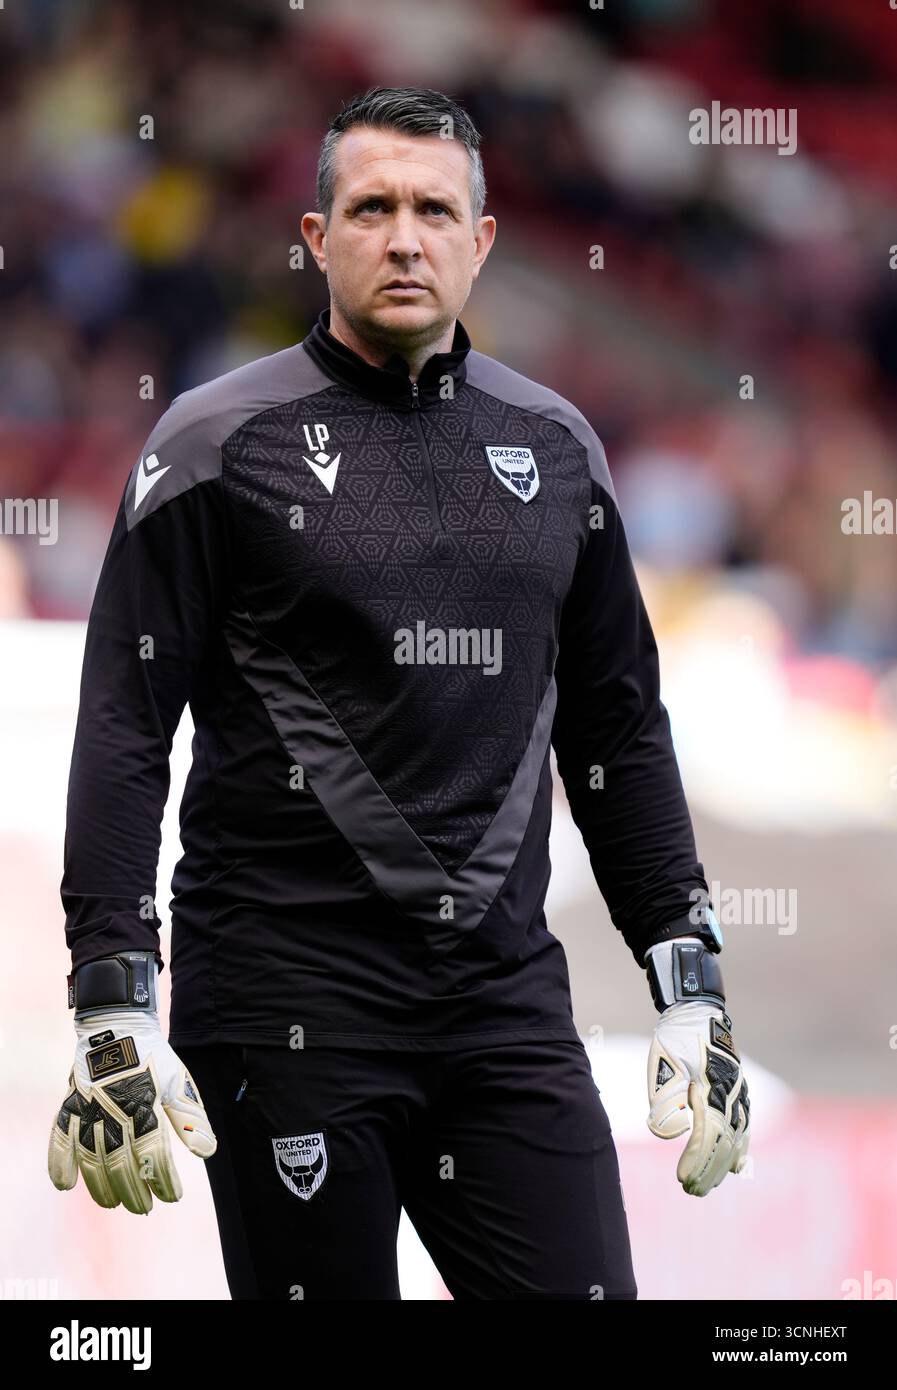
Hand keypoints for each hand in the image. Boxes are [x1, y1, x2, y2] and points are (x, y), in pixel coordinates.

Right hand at [48, 1009, 216, 1213]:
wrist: (118, 1025)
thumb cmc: (153, 1057)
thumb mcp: (178, 1083)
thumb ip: (191, 1118)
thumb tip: (208, 1152)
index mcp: (144, 1106)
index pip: (153, 1154)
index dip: (163, 1179)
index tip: (171, 1196)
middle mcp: (114, 1111)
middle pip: (121, 1163)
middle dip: (134, 1190)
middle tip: (144, 1208)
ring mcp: (89, 1109)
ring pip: (91, 1158)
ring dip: (101, 1186)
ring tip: (112, 1204)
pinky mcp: (71, 1104)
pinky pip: (60, 1138)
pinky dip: (59, 1163)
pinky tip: (65, 1185)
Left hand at [646, 999, 749, 1196]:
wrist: (697, 1013)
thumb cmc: (675, 1038)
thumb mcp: (662, 1063)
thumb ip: (665, 1099)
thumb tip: (669, 1135)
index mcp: (711, 1086)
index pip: (707, 1132)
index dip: (697, 1158)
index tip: (681, 1177)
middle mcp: (731, 1093)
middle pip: (724, 1142)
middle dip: (708, 1170)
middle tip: (690, 1191)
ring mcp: (738, 1094)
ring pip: (736, 1138)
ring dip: (721, 1164)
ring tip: (706, 1186)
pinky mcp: (738, 1093)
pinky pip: (743, 1127)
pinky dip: (738, 1149)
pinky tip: (736, 1167)